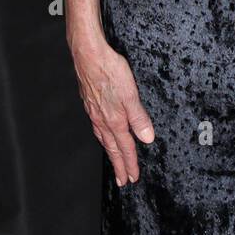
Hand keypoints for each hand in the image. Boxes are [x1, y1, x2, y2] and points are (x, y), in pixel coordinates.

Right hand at [70, 30, 154, 185]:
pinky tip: (103, 133)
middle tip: (123, 181)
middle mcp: (102, 119)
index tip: (133, 178)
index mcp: (114, 119)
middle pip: (113, 148)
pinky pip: (97, 127)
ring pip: (104, 138)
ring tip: (114, 161)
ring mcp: (94, 111)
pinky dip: (102, 137)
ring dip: (110, 152)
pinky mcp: (89, 102)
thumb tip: (147, 139)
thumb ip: (138, 117)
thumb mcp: (130, 94)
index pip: (125, 147)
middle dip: (119, 165)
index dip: (130, 163)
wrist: (87, 54)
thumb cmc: (109, 70)